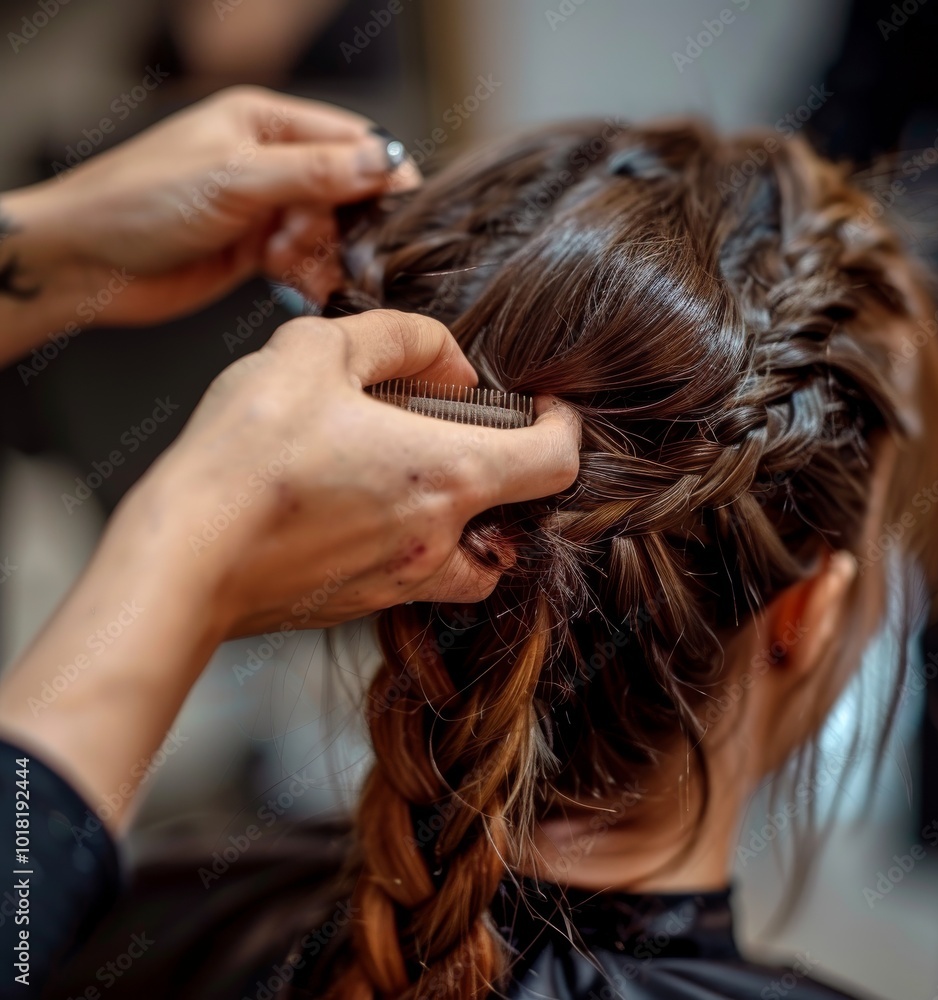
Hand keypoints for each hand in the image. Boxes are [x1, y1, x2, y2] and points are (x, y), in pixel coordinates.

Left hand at [0, 86, 416, 356]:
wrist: (87, 263)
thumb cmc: (142, 202)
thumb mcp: (237, 178)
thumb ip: (316, 173)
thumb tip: (386, 163)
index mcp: (264, 122)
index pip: (349, 140)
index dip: (381, 174)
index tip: (402, 210)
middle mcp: (269, 161)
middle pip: (345, 191)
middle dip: (344, 223)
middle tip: (334, 247)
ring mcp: (263, 208)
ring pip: (328, 231)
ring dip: (322, 253)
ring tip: (289, 264)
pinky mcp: (255, 251)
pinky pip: (305, 261)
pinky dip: (307, 275)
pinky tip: (292, 284)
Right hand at [136, 309, 580, 635]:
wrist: (183, 556)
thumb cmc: (248, 457)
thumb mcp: (316, 353)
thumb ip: (398, 339)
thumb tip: (446, 361)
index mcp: (449, 475)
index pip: (556, 461)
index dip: (565, 429)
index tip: (545, 408)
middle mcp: (438, 542)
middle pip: (521, 519)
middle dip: (510, 477)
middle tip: (468, 440)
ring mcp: (399, 584)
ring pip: (471, 565)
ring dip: (470, 529)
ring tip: (422, 487)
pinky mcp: (357, 606)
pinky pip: (412, 582)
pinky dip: (412, 552)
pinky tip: (360, 515)